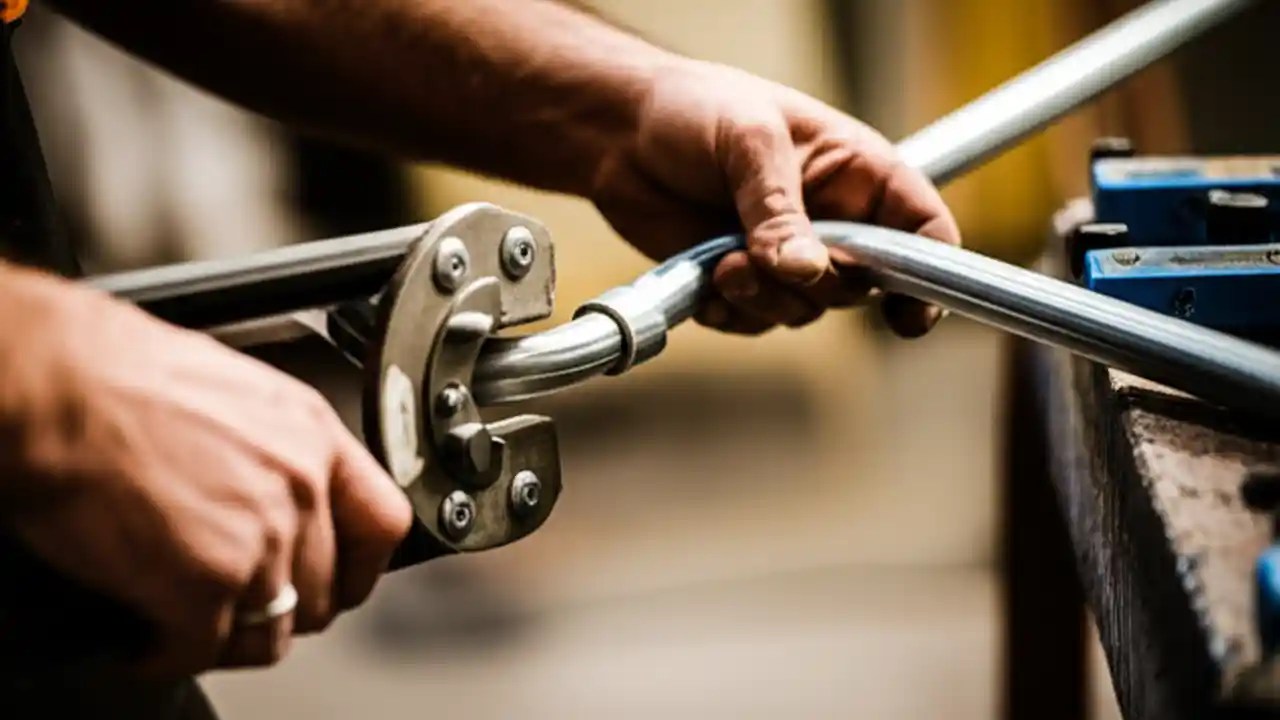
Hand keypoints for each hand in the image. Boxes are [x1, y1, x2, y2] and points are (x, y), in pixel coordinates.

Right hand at [0, 268, 410, 675]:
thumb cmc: (121, 376)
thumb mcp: (235, 392)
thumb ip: (272, 448)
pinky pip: (202, 650)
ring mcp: (259, 540)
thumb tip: (268, 488)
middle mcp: (299, 488)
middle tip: (238, 606)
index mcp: (312, 436)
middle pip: (321, 591)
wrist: (59, 387)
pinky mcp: (205, 584)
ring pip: (271, 633)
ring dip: (229, 638)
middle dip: (278, 608)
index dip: (357, 566)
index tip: (335, 581)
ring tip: (191, 628)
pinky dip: (169, 655)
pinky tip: (146, 640)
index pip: (382, 523)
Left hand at [592, 59, 960, 336]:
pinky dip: (729, 310)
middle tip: (767, 259)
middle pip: (864, 285)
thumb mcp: (748, 141)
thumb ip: (779, 209)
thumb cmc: (693, 109)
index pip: (922, 229)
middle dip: (818, 286)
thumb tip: (807, 271)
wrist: (618, 133)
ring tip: (723, 262)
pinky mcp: (742, 284)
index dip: (931, 274)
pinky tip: (703, 276)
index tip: (910, 314)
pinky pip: (754, 322)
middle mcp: (832, 221)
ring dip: (765, 298)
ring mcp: (787, 257)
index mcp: (858, 173)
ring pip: (806, 311)